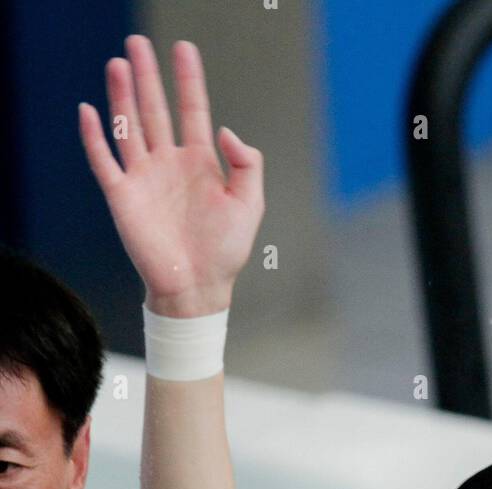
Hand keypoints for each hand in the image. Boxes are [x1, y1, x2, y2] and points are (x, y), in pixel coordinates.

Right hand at [78, 33, 264, 315]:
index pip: (192, 110)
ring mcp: (145, 179)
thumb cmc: (226, 252)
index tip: (183, 50)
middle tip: (137, 44)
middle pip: (155, 110)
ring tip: (118, 65)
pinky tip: (89, 112)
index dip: (188, 80)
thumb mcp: (250, 204)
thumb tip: (226, 130)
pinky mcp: (123, 197)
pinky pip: (105, 161)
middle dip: (147, 76)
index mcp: (200, 163)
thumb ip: (248, 163)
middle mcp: (169, 164)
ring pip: (130, 127)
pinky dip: (95, 137)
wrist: (198, 289)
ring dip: (122, 96)